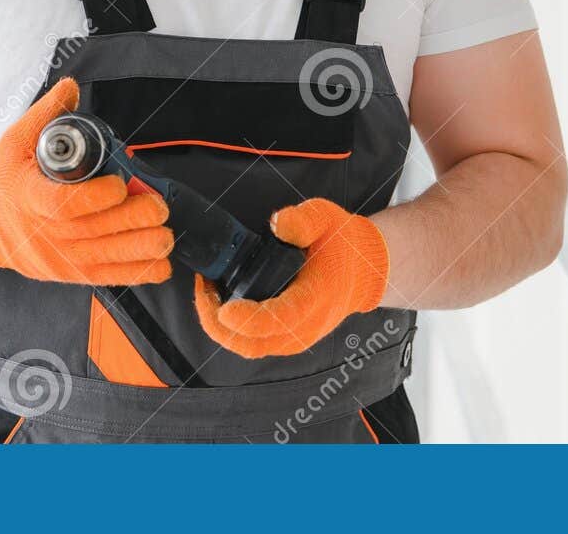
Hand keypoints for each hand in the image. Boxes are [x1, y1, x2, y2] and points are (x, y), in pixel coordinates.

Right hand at [0, 77, 172, 283]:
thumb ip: (45, 114)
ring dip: (140, 249)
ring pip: (103, 259)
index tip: (120, 184)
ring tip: (165, 234)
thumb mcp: (15, 141)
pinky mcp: (68, 273)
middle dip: (131, 220)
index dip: (94, 198)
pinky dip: (135, 273)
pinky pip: (104, 277)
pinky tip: (160, 265)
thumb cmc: (5, 179)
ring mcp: (56, 258)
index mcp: (27, 198)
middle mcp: (42, 233)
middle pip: (91, 232)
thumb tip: (70, 87)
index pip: (61, 205)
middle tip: (158, 206)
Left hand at [194, 197, 387, 357]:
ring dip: (220, 328)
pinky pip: (253, 345)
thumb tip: (278, 224)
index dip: (249, 318)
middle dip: (218, 324)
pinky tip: (220, 303)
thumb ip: (303, 220)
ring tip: (207, 293)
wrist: (363, 269)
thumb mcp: (326, 219)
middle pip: (254, 343)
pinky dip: (231, 330)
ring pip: (249, 348)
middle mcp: (307, 326)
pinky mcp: (288, 339)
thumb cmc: (343, 244)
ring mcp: (296, 337)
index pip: (282, 318)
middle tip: (204, 289)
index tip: (224, 307)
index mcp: (317, 297)